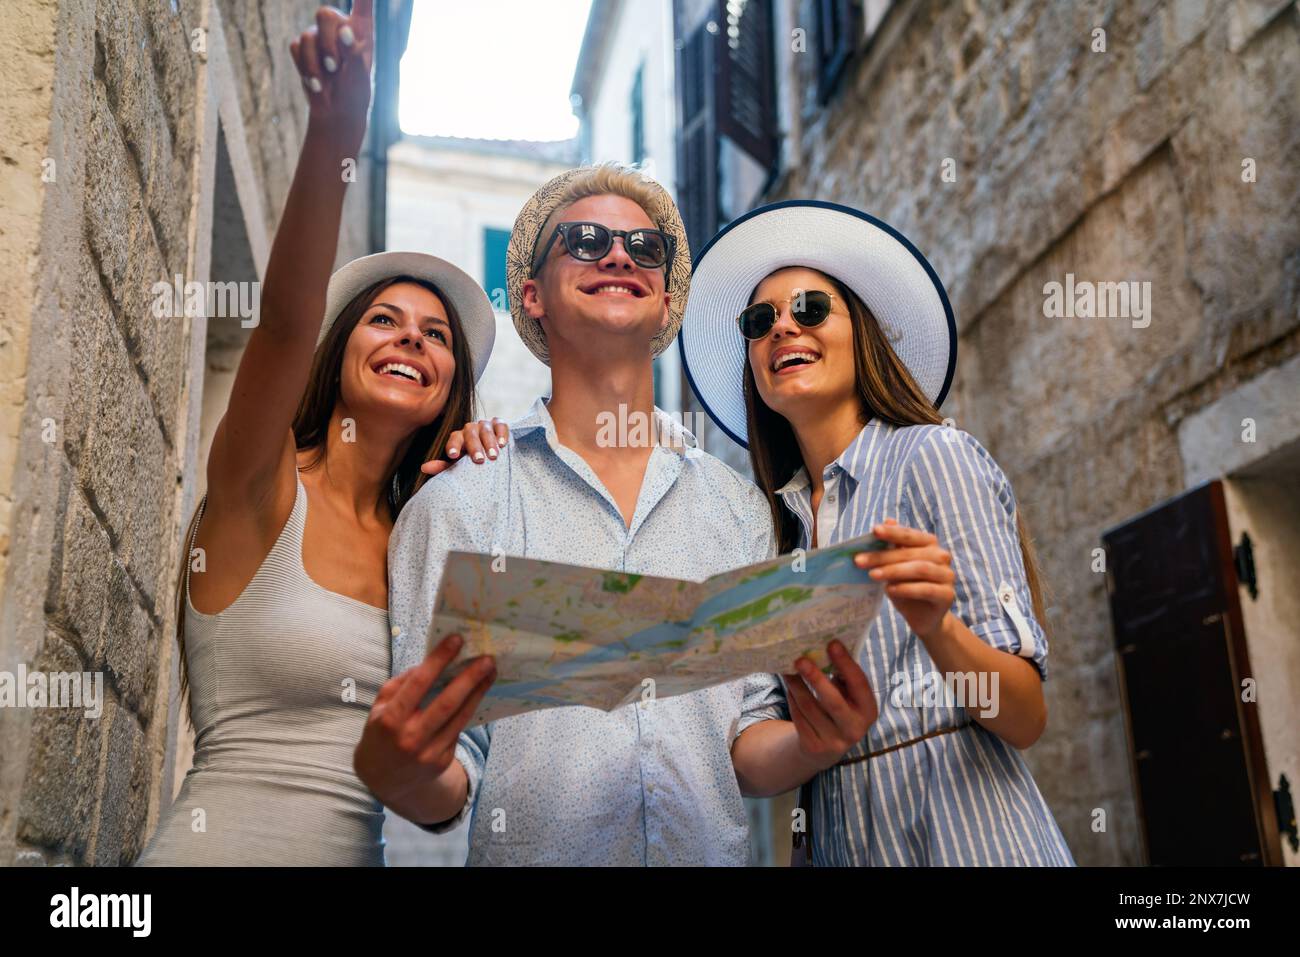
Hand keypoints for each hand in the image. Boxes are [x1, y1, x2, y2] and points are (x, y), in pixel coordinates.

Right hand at [289, 1, 373, 145]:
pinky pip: (296, 48)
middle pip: (325, 14)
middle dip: (328, 41)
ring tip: (328, 79)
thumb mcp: (360, 78)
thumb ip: (355, 55)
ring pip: (308, 35)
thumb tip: (347, 33)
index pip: (363, 1)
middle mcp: (340, 27)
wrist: (335, 113)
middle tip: (334, 67)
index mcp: (362, 30)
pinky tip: (316, 82)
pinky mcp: (302, 48)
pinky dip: (305, 68)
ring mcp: (318, 36)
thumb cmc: (355, 94)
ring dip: (317, 62)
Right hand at [353, 634, 495, 816]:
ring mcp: (428, 752)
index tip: (456, 640)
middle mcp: (410, 738)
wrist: (383, 779)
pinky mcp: (442, 761)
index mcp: (390, 720)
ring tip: (491, 672)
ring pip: (460, 717)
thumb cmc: (381, 733)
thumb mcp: (380, 707)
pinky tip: (479, 691)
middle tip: (487, 659)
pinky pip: (459, 729)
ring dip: (478, 692)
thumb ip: (401, 684)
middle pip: (447, 703)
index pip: (418, 685)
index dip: (438, 660)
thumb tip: (431, 662)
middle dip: (470, 679)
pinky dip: (469, 708)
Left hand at [420, 418, 509, 476]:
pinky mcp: (499, 425)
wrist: (492, 455)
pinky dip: (502, 433)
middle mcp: (471, 429)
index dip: (453, 446)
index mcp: (459, 438)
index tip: (453, 456)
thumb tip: (424, 468)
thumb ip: (444, 467)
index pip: (454, 438)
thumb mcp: (459, 466)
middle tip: (479, 460)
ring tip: (493, 456)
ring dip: (489, 442)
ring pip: (485, 429)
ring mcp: (485, 425)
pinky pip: (500, 425)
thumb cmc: (472, 462)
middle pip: (470, 433)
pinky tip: (503, 443)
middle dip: (474, 447)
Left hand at [784, 640, 877, 769]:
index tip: (832, 643)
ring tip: (788, 670)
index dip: (846, 663)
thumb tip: (826, 646)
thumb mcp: (849, 696)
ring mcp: (834, 741)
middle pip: (833, 701)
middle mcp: (854, 728)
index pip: (859, 684)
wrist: (827, 747)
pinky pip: (799, 718)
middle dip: (815, 679)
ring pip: (810, 708)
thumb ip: (844, 676)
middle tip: (800, 660)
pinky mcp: (813, 746)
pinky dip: (792, 700)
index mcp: (868, 710)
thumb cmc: (840, 708)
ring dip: (796, 686)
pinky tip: (790, 688)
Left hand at [857, 518, 954, 640]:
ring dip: (893, 571)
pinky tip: (890, 590)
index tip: (874, 530)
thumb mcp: (895, 567)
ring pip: (920, 568)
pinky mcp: (947, 595)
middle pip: (911, 553)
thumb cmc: (907, 588)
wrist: (923, 618)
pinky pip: (926, 589)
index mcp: (929, 544)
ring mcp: (947, 576)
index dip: (893, 532)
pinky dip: (906, 588)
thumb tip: (887, 520)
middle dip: (883, 556)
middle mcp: (942, 556)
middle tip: (860, 560)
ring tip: (872, 575)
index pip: (910, 535)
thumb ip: (892, 547)